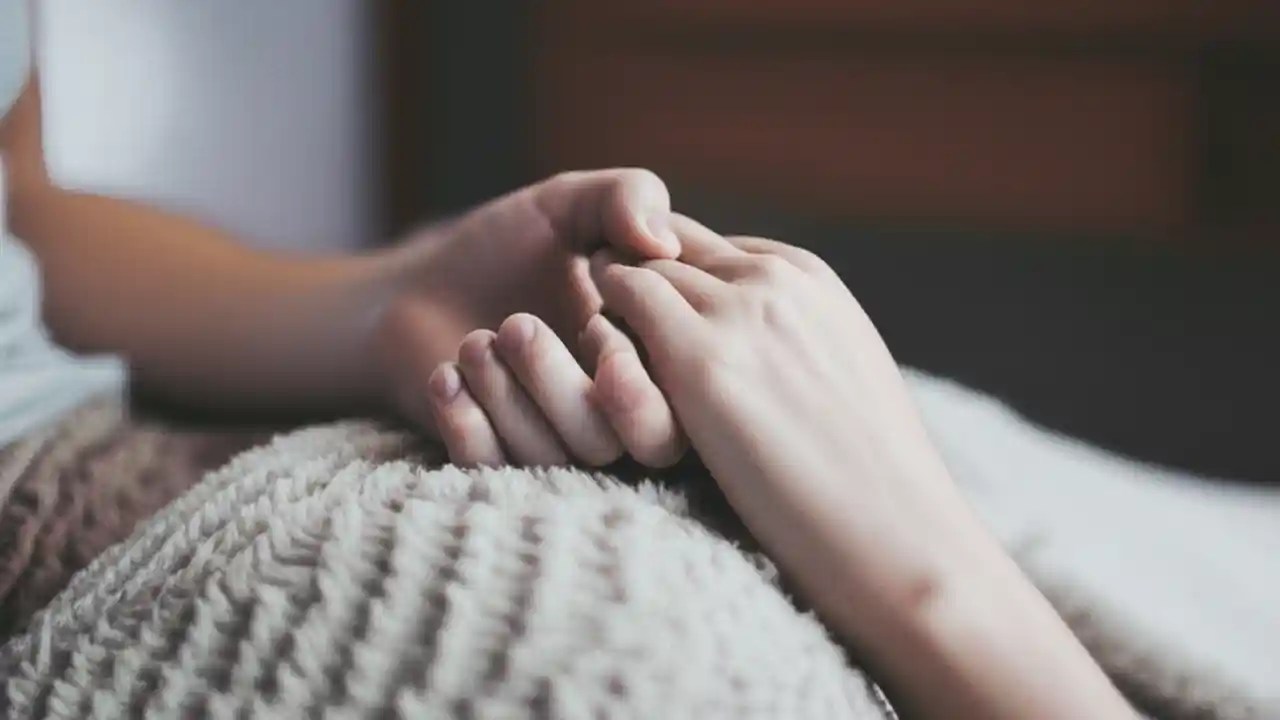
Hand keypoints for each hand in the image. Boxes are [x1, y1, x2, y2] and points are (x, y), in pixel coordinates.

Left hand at [372, 169, 679, 438]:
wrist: (423, 282)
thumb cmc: (510, 245)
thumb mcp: (572, 203)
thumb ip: (627, 196)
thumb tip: (661, 240)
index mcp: (657, 353)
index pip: (691, 392)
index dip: (648, 358)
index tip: (593, 308)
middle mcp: (620, 409)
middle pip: (638, 440)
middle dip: (572, 388)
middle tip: (517, 325)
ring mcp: (559, 441)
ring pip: (561, 455)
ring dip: (510, 395)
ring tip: (475, 339)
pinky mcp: (497, 459)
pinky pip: (497, 469)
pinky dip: (468, 425)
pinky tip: (447, 376)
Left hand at [590, 217, 975, 615]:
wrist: (895, 533)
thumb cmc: (872, 478)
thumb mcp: (840, 373)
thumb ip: (794, 338)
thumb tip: (760, 350)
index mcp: (808, 277)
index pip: (712, 249)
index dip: (674, 283)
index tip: (650, 320)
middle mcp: (772, 279)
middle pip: (671, 251)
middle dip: (635, 283)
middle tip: (604, 329)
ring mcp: (737, 313)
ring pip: (638, 271)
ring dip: (609, 305)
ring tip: (594, 354)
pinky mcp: (700, 358)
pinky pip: (621, 303)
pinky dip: (598, 326)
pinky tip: (592, 368)